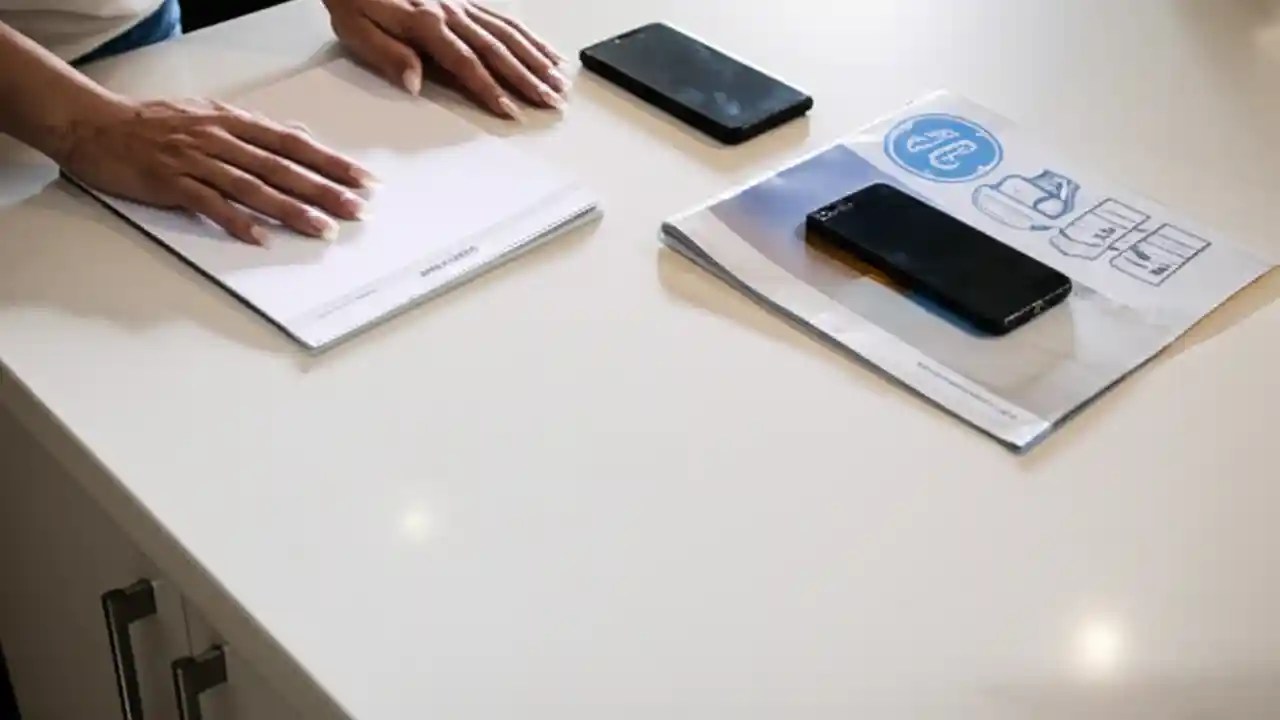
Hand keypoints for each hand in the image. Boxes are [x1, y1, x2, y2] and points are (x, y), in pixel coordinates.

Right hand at [58, 97, 375, 244]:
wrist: (95, 124)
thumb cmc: (156, 123)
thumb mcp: (212, 114)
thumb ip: (256, 130)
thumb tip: (298, 136)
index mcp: (235, 123)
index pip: (294, 144)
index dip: (332, 163)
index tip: (363, 181)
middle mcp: (221, 140)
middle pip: (282, 168)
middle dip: (324, 191)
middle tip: (356, 210)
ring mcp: (196, 161)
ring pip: (253, 188)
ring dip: (290, 211)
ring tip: (322, 230)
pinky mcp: (172, 183)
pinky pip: (210, 204)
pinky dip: (236, 221)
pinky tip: (260, 238)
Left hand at [323, 0, 567, 118]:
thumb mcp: (356, 29)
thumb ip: (388, 55)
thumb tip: (414, 84)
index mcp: (425, 24)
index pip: (465, 62)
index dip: (490, 88)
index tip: (510, 111)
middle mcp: (449, 12)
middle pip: (496, 49)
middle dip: (527, 78)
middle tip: (550, 102)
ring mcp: (461, 4)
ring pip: (507, 33)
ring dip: (536, 59)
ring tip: (559, 83)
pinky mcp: (464, 0)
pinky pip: (503, 18)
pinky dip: (529, 37)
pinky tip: (547, 52)